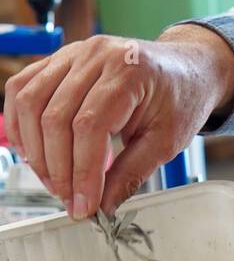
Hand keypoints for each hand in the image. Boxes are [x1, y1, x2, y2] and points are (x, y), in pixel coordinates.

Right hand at [3, 25, 233, 219]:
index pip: (90, 126)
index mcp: (130, 71)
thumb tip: (100, 207)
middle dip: (58, 168)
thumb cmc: (181, 98)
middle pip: (56, 117)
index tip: (83, 205)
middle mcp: (96, 55)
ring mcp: (74, 53)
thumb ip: (131, 174)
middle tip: (70, 199)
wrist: (186, 68)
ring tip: (54, 181)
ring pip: (32, 103)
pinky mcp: (60, 59)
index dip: (81, 172)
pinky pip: (24, 88)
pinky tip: (33, 150)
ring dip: (36, 150)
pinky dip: (20, 123)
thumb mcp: (167, 141)